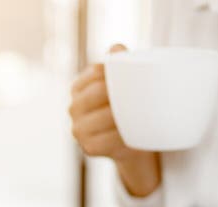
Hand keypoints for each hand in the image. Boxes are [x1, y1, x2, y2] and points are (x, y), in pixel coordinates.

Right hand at [69, 43, 160, 196]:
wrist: (132, 142)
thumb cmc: (128, 108)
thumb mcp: (125, 84)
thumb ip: (120, 65)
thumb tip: (117, 47)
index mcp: (79, 88)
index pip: (95, 72)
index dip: (114, 71)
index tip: (135, 73)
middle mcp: (73, 108)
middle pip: (99, 92)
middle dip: (121, 92)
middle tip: (144, 93)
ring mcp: (78, 130)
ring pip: (106, 116)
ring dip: (125, 115)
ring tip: (143, 113)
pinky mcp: (88, 148)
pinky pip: (109, 140)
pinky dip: (124, 137)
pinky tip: (135, 135)